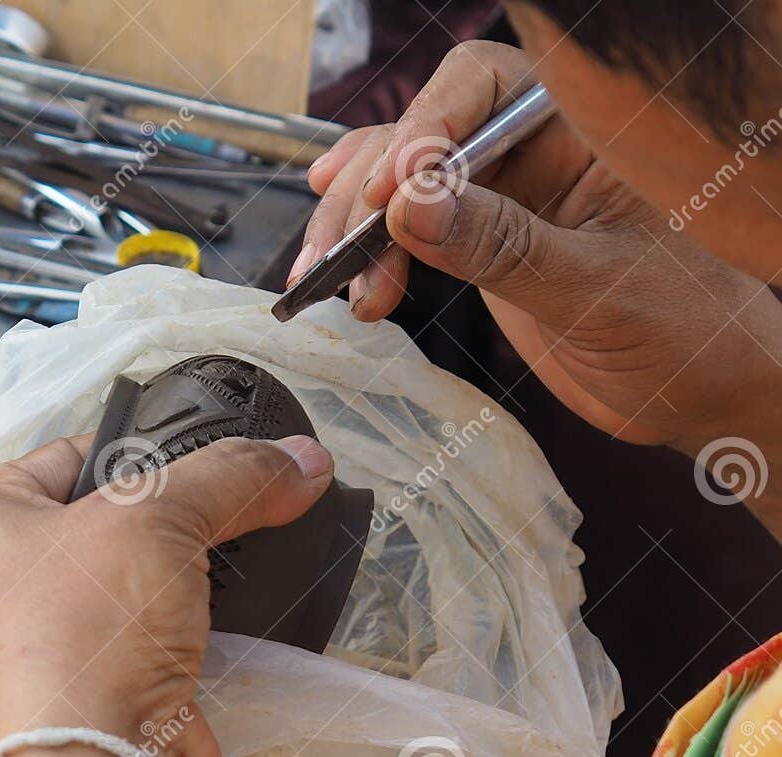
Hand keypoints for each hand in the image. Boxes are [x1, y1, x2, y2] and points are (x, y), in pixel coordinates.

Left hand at [0, 433, 333, 756]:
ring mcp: (24, 658)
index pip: (64, 456)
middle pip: (97, 528)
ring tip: (238, 568)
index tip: (204, 459)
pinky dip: (179, 643)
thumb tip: (303, 457)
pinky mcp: (72, 709)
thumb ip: (231, 475)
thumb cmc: (82, 629)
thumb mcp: (159, 518)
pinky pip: (135, 654)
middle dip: (169, 526)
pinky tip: (225, 629)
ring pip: (121, 595)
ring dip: (178, 588)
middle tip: (231, 513)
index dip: (141, 451)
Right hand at [291, 41, 781, 454]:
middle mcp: (540, 147)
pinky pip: (410, 225)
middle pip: (425, 132)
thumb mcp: (593, 290)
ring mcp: (506, 193)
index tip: (388, 191)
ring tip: (334, 285)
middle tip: (345, 255)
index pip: (485, 86)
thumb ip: (502, 246)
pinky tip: (338, 268)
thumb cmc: (684, 334)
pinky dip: (369, 249)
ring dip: (356, 227)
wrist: (697, 395)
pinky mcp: (481, 238)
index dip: (425, 127)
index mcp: (590, 128)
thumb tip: (409, 208)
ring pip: (402, 182)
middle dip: (372, 190)